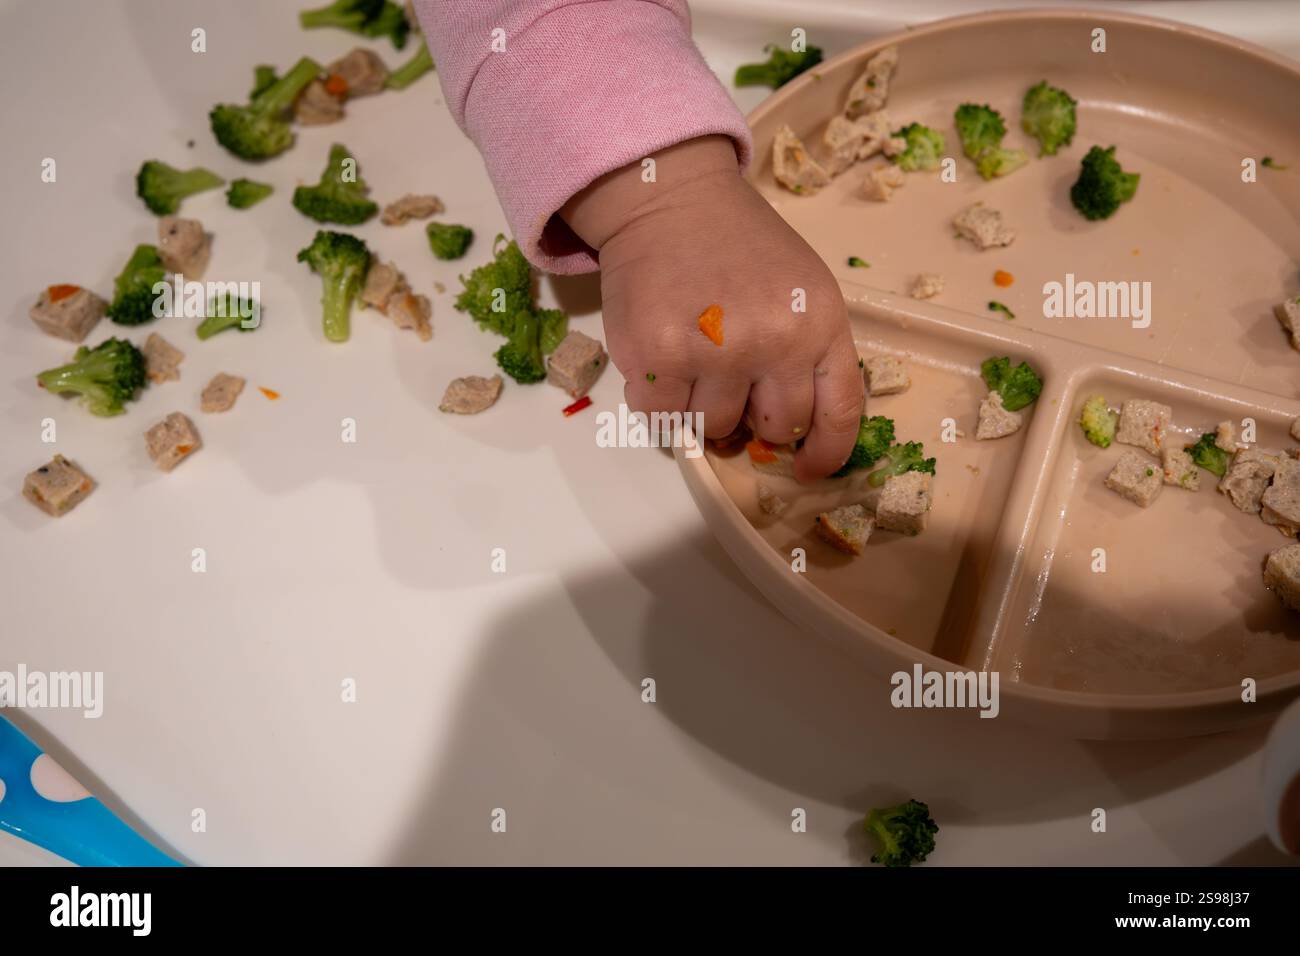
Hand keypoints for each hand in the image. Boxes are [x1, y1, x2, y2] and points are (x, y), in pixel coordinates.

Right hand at [560, 136, 861, 480]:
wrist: (671, 198)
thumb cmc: (738, 247)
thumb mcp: (800, 287)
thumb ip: (805, 352)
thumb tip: (786, 431)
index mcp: (819, 323)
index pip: (836, 414)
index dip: (824, 453)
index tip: (806, 469)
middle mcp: (774, 342)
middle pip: (771, 429)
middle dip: (752, 418)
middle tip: (731, 384)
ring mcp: (715, 352)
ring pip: (714, 428)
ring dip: (701, 407)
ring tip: (692, 359)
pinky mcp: (659, 357)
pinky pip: (662, 418)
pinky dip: (658, 402)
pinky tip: (661, 361)